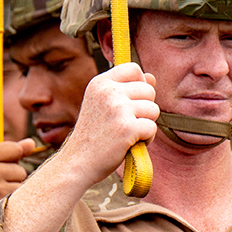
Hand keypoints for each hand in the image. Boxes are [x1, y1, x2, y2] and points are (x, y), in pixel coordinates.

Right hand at [0, 139, 33, 231]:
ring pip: (22, 183)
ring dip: (13, 191)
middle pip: (20, 168)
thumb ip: (4, 154)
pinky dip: (14, 202)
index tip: (2, 169)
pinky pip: (21, 196)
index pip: (14, 148)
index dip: (12, 159)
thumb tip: (31, 143)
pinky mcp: (2, 201)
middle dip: (12, 178)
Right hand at [55, 64, 156, 185]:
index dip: (139, 84)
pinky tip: (131, 144)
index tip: (131, 101)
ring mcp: (118, 109)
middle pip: (148, 90)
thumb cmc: (93, 135)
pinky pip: (152, 128)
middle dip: (144, 109)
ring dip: (146, 124)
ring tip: (127, 134)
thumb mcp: (103, 105)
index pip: (133, 68)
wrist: (78, 163)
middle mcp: (108, 92)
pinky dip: (146, 139)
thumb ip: (126, 89)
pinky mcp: (127, 128)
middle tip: (125, 123)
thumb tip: (151, 78)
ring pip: (154, 109)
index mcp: (100, 83)